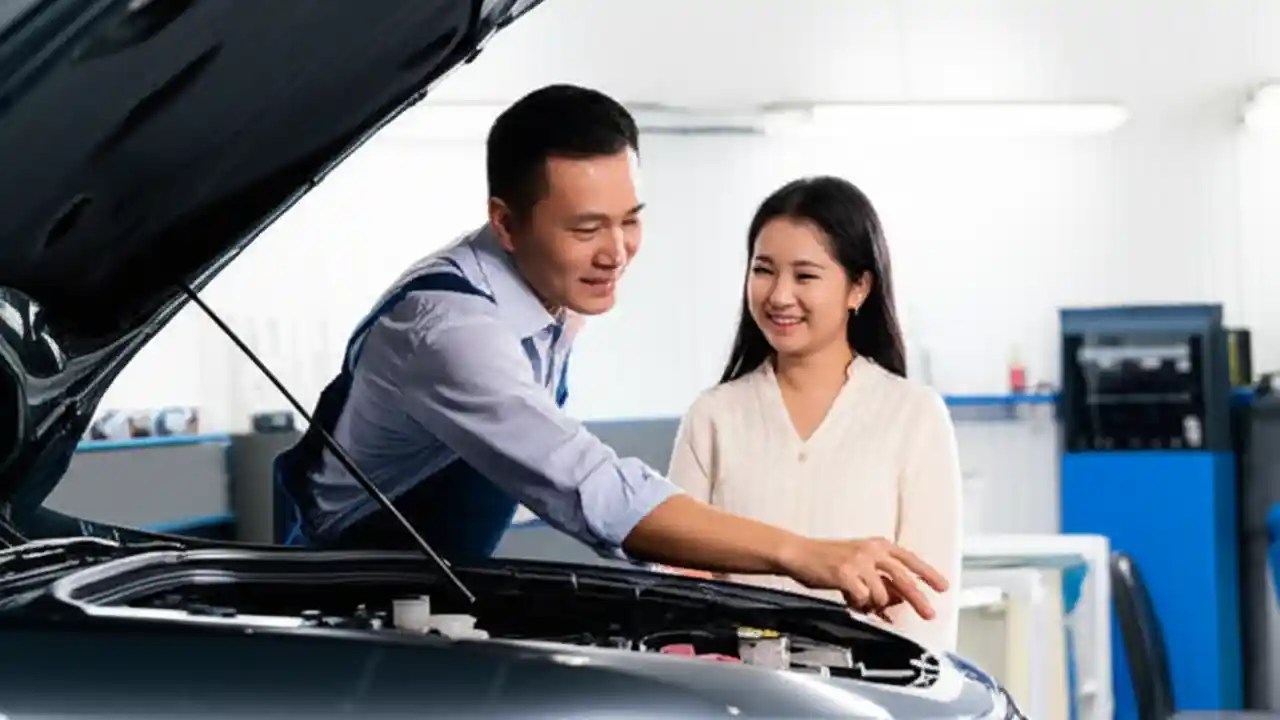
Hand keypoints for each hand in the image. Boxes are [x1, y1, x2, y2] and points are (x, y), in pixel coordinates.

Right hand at [777, 536, 947, 618]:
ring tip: (857, 598)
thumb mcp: (859, 561)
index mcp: (878, 544)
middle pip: (904, 578)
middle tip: (930, 614)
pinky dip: (857, 603)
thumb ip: (880, 576)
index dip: (928, 573)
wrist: (799, 553)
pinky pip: (862, 599)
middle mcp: (871, 550)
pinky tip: (847, 597)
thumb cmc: (828, 559)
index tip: (943, 587)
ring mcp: (859, 561)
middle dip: (919, 599)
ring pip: (882, 594)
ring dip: (872, 603)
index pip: (910, 559)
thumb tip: (899, 599)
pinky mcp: (845, 574)